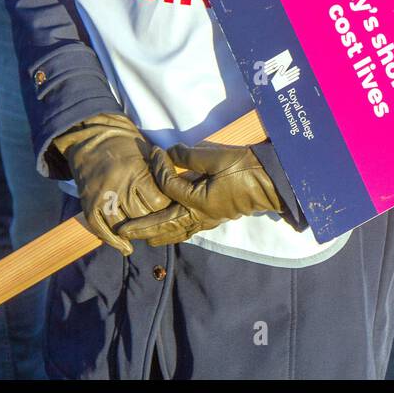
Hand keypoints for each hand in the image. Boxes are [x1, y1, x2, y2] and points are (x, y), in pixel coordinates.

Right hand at [53, 113, 174, 255]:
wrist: (92, 138)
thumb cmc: (127, 147)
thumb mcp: (148, 156)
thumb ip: (161, 178)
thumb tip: (179, 201)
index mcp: (136, 172)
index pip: (159, 202)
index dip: (169, 208)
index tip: (175, 209)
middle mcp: (118, 186)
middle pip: (142, 215)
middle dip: (154, 220)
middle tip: (163, 223)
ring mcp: (102, 197)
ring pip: (123, 225)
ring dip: (136, 233)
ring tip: (147, 235)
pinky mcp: (89, 204)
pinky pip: (101, 229)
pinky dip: (113, 241)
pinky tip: (126, 247)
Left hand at [116, 141, 287, 246]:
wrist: (271, 181)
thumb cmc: (245, 168)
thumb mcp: (217, 157)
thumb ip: (190, 156)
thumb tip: (170, 153)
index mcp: (198, 200)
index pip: (167, 187)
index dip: (158, 169)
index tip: (155, 153)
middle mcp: (200, 214)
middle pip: (164, 224)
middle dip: (142, 228)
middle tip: (122, 232)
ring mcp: (208, 218)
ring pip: (177, 232)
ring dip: (157, 235)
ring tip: (143, 239)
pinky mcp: (215, 217)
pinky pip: (190, 229)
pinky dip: (177, 233)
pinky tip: (173, 232)